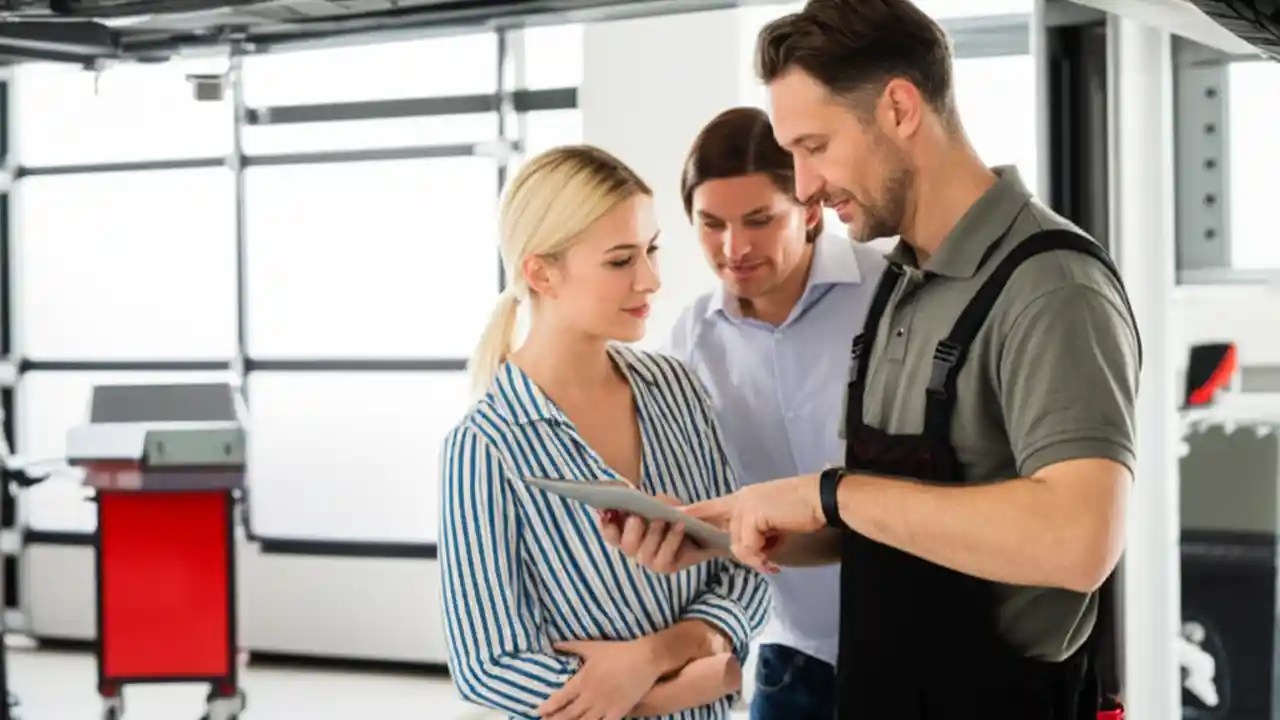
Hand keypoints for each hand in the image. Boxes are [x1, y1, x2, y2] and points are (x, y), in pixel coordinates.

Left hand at [538, 638, 661, 719]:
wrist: (645, 659)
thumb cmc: (618, 652)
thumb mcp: (593, 647)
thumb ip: (572, 647)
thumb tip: (554, 644)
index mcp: (583, 679)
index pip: (561, 697)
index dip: (549, 707)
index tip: (538, 712)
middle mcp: (591, 695)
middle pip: (569, 714)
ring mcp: (604, 705)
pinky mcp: (618, 712)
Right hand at [598, 495, 722, 573]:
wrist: (708, 528)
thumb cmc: (681, 513)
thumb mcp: (666, 502)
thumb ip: (652, 502)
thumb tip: (645, 498)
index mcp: (628, 531)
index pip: (610, 532)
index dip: (605, 523)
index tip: (606, 510)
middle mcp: (635, 548)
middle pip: (625, 545)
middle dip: (630, 530)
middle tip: (636, 516)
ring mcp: (649, 559)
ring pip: (643, 552)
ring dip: (652, 533)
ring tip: (662, 518)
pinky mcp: (665, 566)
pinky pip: (663, 557)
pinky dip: (671, 539)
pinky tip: (680, 525)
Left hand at [683, 474, 823, 573]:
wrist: (820, 499)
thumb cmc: (801, 510)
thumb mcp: (773, 522)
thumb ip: (757, 532)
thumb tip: (751, 551)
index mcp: (744, 498)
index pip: (712, 506)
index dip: (694, 512)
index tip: (674, 514)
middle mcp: (741, 499)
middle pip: (730, 537)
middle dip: (749, 554)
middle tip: (768, 564)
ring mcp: (746, 506)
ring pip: (739, 545)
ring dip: (758, 556)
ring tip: (776, 556)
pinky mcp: (752, 515)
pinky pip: (749, 547)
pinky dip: (762, 555)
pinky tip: (775, 555)